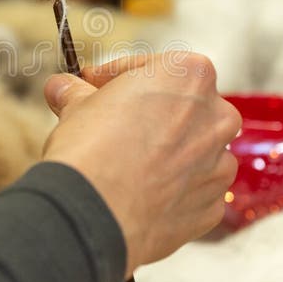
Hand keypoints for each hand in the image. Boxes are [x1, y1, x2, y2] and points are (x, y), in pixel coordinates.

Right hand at [41, 52, 240, 276]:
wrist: (93, 214)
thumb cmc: (91, 149)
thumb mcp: (76, 105)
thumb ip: (78, 93)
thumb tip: (63, 89)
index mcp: (191, 76)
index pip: (154, 67)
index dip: (117, 77)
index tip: (95, 86)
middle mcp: (216, 117)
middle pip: (184, 108)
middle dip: (151, 115)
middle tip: (114, 125)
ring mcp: (219, 165)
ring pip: (195, 151)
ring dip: (166, 154)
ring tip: (128, 167)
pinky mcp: (212, 206)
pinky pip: (193, 191)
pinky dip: (171, 191)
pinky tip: (139, 195)